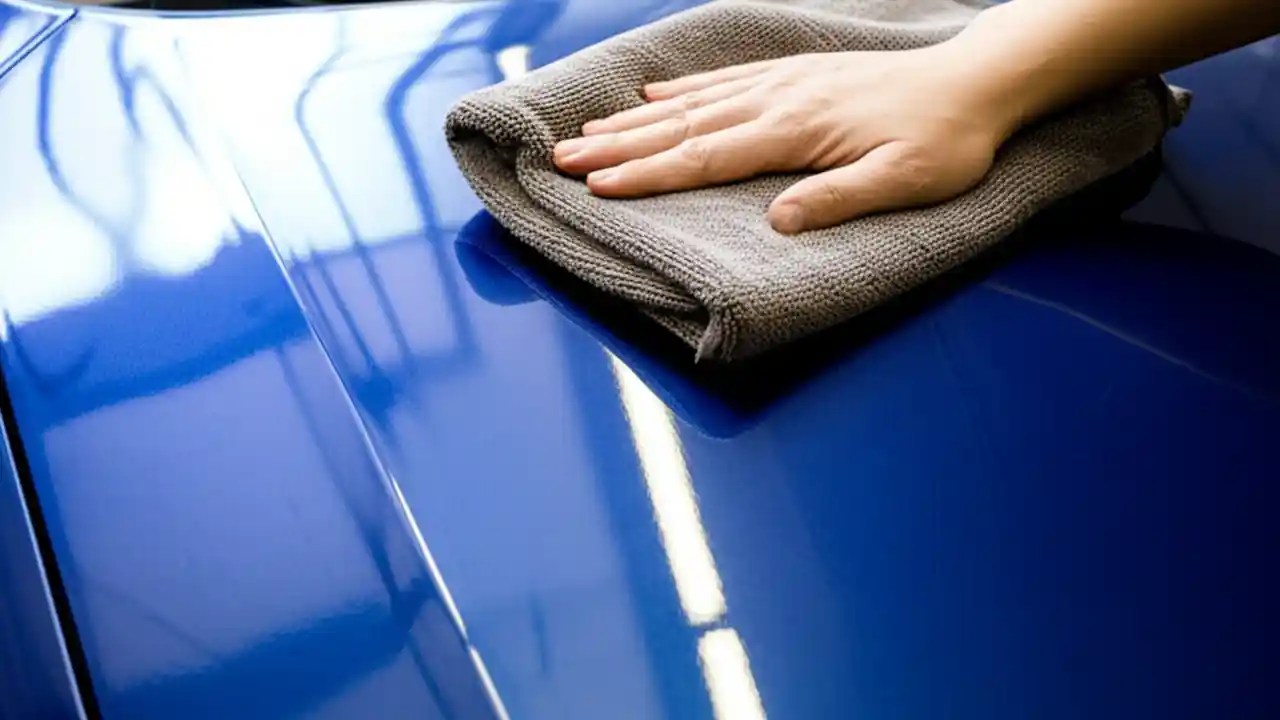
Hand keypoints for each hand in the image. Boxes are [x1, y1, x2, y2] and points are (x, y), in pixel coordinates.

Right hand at [553, 42, 1016, 233]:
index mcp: (796, 131)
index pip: (705, 157)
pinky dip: (682, 90)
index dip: (648, 175)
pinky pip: (723, 79)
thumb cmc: (945, 141)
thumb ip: (838, 200)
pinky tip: (653, 95)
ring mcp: (782, 83)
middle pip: (682, 128)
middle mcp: (777, 101)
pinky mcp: (794, 75)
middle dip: (618, 148)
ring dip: (635, 121)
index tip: (598, 188)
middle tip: (561, 161)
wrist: (976, 81)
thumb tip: (776, 222)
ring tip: (586, 133)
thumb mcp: (905, 180)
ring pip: (693, 103)